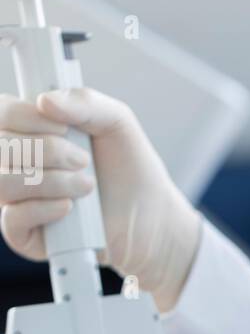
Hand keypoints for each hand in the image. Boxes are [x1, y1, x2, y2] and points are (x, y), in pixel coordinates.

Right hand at [0, 88, 200, 311]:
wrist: (151, 216)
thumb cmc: (130, 167)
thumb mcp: (116, 121)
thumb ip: (84, 101)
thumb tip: (43, 100)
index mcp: (30, 131)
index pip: (0, 115)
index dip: (22, 116)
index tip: (61, 126)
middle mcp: (17, 163)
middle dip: (46, 150)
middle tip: (83, 159)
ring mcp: (17, 199)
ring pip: (2, 182)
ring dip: (50, 181)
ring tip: (85, 185)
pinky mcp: (24, 234)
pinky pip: (11, 219)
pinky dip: (43, 209)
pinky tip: (69, 208)